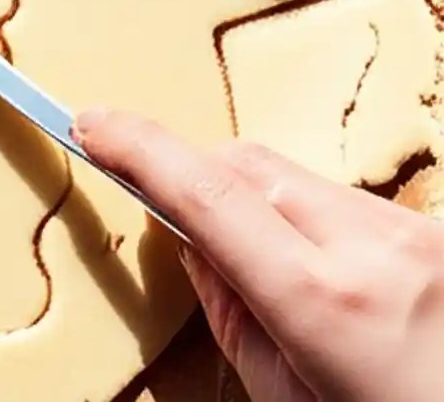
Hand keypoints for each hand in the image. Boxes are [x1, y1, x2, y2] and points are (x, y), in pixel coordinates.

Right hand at [75, 109, 443, 401]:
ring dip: (263, 208)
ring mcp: (417, 230)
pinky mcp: (437, 227)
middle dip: (198, 181)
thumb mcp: (280, 390)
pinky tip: (330, 275)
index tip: (92, 126)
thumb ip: (225, 304)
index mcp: (323, 302)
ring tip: (279, 278)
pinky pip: (348, 198)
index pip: (208, 195)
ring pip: (298, 179)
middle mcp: (378, 247)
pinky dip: (315, 222)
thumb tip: (187, 231)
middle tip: (172, 222)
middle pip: (249, 168)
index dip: (139, 152)